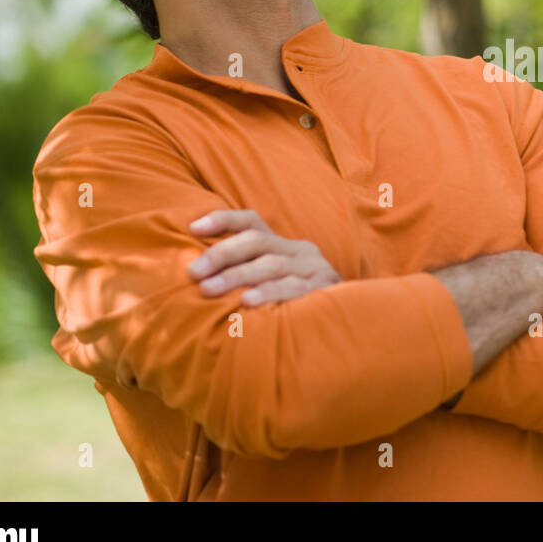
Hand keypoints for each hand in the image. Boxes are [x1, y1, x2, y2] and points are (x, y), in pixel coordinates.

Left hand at [187, 209, 341, 306]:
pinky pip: (294, 289)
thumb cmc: (294, 306)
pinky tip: (246, 302)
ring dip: (237, 276)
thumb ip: (243, 274)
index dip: (222, 220)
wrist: (350, 321)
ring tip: (208, 289)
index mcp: (283, 244)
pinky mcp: (325, 290)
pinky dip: (269, 293)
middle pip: (257, 240)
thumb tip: (195, 274)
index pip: (251, 221)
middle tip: (193, 271)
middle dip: (221, 254)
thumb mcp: (270, 283)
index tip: (192, 228)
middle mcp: (299, 250)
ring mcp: (314, 269)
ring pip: (271, 265)